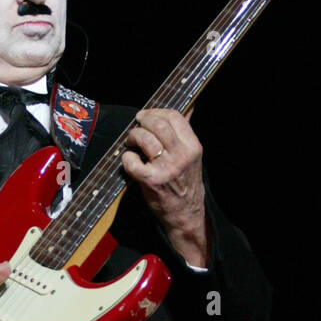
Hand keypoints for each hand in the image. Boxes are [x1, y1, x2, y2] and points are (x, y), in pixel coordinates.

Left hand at [121, 108, 210, 267]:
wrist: (186, 213)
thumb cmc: (185, 183)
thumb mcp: (191, 156)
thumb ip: (186, 133)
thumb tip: (189, 107)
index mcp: (193, 146)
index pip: (175, 116)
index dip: (157, 112)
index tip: (148, 116)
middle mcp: (182, 156)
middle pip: (158, 124)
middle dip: (143, 121)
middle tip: (137, 126)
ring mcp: (166, 168)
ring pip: (145, 138)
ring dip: (133, 136)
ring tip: (132, 142)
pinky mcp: (152, 181)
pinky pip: (132, 161)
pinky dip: (127, 158)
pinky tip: (130, 161)